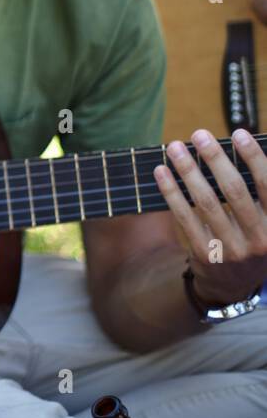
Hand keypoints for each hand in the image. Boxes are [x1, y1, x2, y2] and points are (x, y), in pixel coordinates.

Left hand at [154, 129, 266, 306]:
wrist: (233, 285)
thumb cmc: (251, 239)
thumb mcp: (265, 221)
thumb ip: (259, 193)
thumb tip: (242, 147)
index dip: (254, 158)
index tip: (239, 132)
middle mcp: (261, 240)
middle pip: (235, 192)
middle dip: (216, 160)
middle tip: (199, 135)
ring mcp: (233, 250)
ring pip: (206, 203)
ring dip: (188, 171)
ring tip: (175, 147)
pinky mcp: (206, 255)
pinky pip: (184, 218)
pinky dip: (171, 192)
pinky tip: (161, 172)